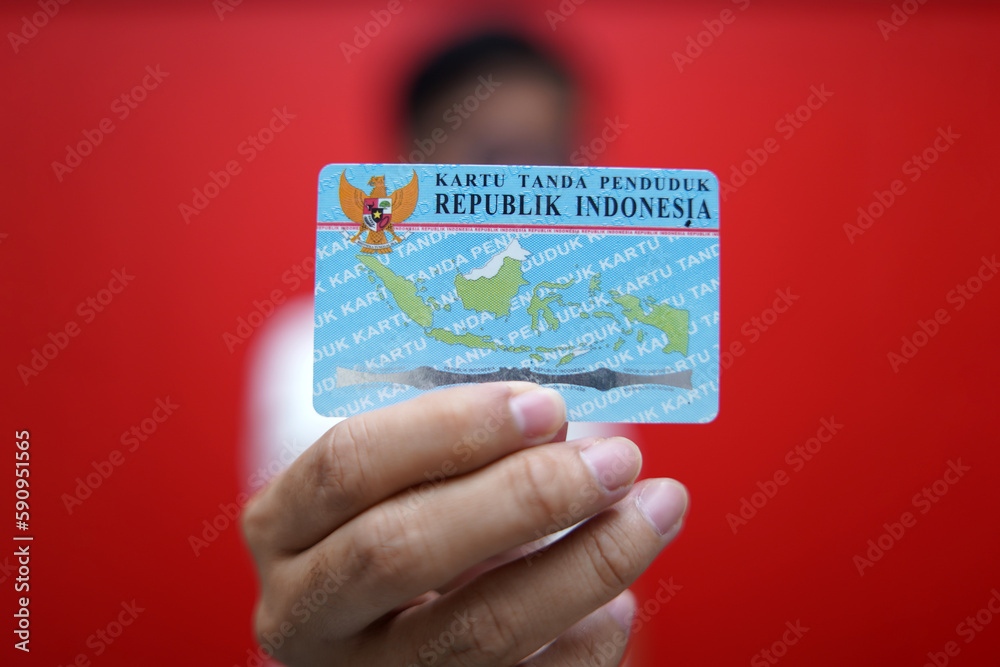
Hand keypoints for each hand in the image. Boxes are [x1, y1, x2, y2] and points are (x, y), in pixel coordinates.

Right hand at [241, 382, 688, 665]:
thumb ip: (458, 444)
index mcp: (283, 527)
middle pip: (402, 549)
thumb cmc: (408, 518)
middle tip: (616, 459)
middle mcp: (305, 612)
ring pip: (477, 630)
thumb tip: (559, 416)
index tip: (545, 404)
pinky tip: (618, 600)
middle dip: (523, 495)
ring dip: (584, 562)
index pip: (349, 464)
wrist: (390, 629)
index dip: (450, 429)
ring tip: (654, 508)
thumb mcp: (404, 478)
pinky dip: (586, 641)